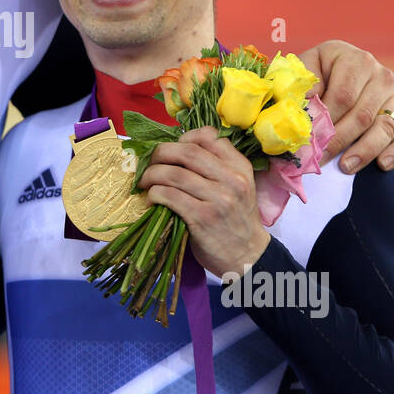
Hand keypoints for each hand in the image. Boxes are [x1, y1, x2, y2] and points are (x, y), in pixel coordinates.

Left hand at [138, 128, 270, 278]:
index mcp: (240, 167)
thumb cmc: (235, 220)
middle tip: (149, 162)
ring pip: (174, 174)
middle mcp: (232, 179)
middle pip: (187, 151)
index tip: (172, 148)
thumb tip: (175, 152)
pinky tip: (151, 199)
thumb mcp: (238, 188)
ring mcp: (218, 198)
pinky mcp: (202, 217)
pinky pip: (169, 196)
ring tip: (145, 182)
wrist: (248, 256)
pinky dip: (154, 194)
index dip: (184, 137)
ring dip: (152, 175)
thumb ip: (216, 168)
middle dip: (161, 153)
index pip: (210, 137)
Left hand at [296, 40, 393, 173]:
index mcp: (354, 60)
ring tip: (345, 167)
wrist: (333, 74)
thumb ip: (302, 87)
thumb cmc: (314, 75)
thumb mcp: (303, 72)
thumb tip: (304, 113)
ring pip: (384, 126)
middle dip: (339, 140)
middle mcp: (380, 74)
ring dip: (365, 150)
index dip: (326, 120)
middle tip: (320, 160)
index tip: (310, 139)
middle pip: (362, 114)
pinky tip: (382, 165)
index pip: (343, 95)